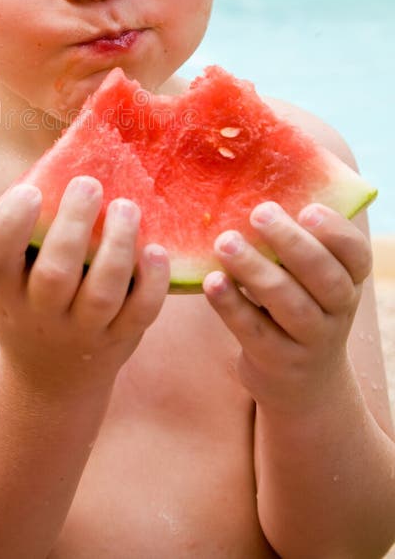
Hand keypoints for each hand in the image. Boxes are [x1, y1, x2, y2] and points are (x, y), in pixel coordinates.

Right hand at [0, 178, 168, 394]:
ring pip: (102, 292)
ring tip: (126, 206)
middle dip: (72, 227)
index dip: (11, 225)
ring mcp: (85, 330)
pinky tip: (156, 249)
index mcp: (4, 294)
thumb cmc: (17, 306)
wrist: (52, 379)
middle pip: (55, 274)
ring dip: (117, 247)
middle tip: (88, 183)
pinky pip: (141, 312)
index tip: (31, 190)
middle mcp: (42, 316)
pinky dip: (153, 283)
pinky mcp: (123, 337)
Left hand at [202, 201, 371, 412]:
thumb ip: (295, 242)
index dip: (336, 232)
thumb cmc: (298, 306)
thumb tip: (253, 184)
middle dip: (291, 242)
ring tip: (225, 242)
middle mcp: (337, 311)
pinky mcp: (278, 362)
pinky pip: (254, 331)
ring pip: (288, 303)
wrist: (301, 382)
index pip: (356, 254)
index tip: (307, 209)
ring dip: (255, 270)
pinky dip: (231, 305)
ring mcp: (310, 340)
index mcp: (348, 281)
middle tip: (259, 212)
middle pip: (322, 276)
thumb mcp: (308, 279)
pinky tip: (211, 281)